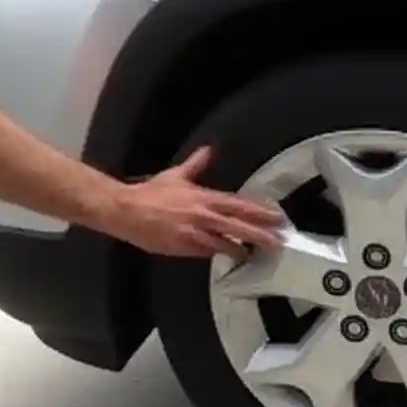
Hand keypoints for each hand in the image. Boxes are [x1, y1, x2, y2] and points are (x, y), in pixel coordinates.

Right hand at [96, 146, 284, 258]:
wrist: (126, 211)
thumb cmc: (151, 194)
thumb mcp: (176, 175)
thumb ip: (196, 164)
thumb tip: (209, 150)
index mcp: (205, 197)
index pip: (239, 205)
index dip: (260, 211)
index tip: (277, 216)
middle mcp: (204, 215)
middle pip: (240, 226)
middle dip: (262, 233)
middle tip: (280, 240)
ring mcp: (195, 233)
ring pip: (226, 244)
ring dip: (243, 248)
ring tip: (259, 253)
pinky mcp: (184, 248)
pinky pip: (207, 253)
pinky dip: (218, 253)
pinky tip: (231, 256)